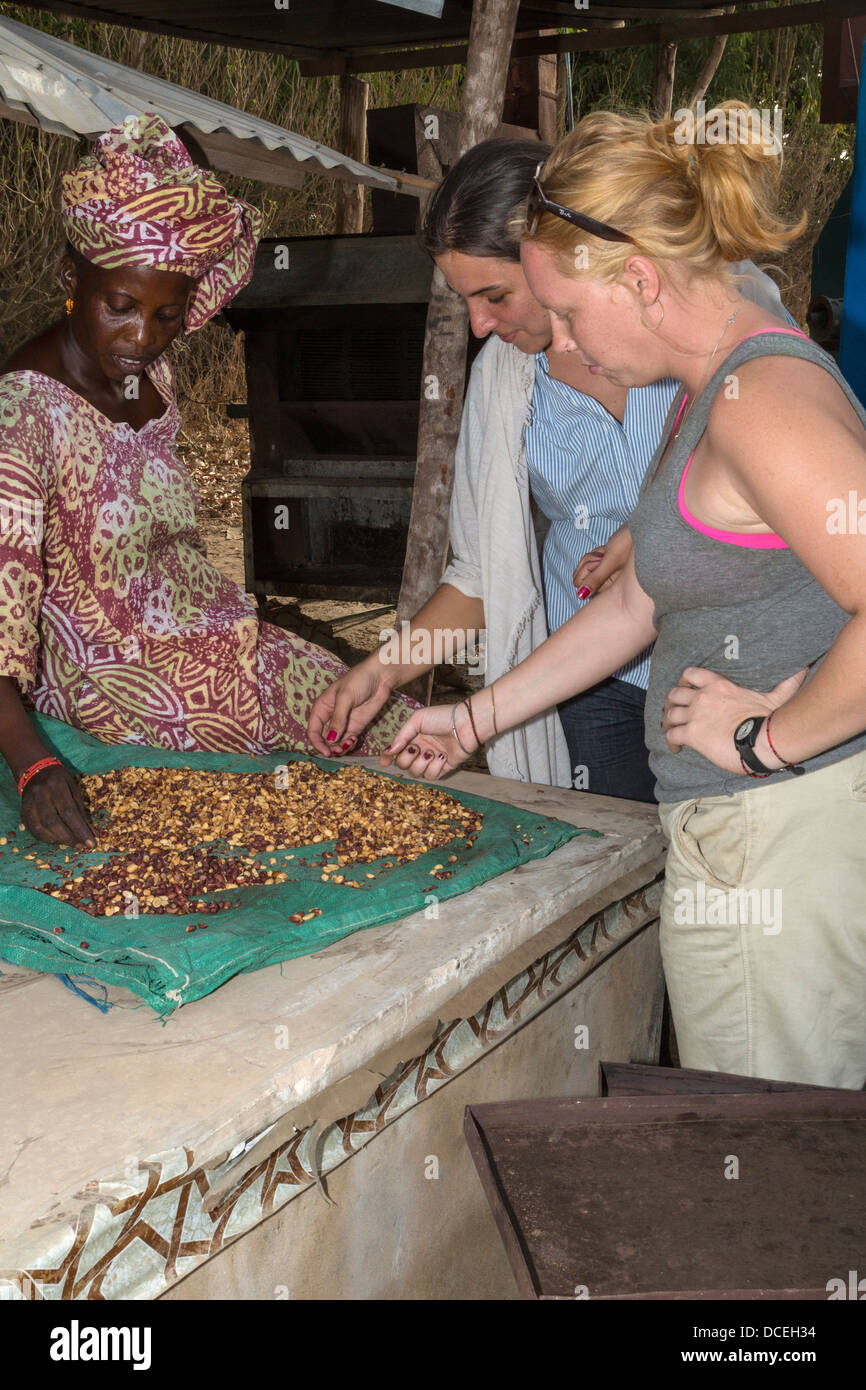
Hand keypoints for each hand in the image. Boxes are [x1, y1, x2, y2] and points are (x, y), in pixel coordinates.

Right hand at [21, 764, 95, 847]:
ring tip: (70, 843)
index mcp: (56, 786)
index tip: (91, 844)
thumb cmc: (59, 780)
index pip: (69, 812)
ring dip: (58, 840)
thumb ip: (80, 809)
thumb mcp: (73, 788)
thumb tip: (89, 832)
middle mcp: (40, 795)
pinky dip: (47, 839)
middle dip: (68, 838)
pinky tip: (57, 840)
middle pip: (53, 822)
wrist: (34, 771)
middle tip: (80, 846)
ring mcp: (29, 804)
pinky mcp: (23, 812)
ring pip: (41, 829)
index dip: (80, 830)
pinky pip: (33, 830)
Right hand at [307, 659, 393, 756]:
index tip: (326, 751)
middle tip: (338, 751)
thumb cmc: (359, 680)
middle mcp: (330, 717)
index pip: (313, 730)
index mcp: (322, 708)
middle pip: (323, 739)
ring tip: (348, 744)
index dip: (317, 743)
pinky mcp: (356, 726)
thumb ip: (338, 718)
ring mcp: (343, 723)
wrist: (380, 677)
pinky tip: (354, 740)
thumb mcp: (345, 697)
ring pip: (335, 742)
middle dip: (329, 747)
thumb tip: (331, 739)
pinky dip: (349, 744)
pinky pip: (348, 741)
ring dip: (339, 748)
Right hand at [379, 702, 474, 779]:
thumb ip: (402, 735)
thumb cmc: (443, 717)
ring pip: (415, 773)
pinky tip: (442, 756)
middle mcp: (420, 749)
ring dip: (421, 764)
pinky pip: (431, 776)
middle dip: (406, 759)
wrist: (466, 724)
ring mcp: (431, 760)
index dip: (388, 757)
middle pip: (403, 764)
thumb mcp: (418, 720)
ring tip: (431, 752)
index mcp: (413, 737)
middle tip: (416, 749)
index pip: (396, 750)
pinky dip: (435, 768)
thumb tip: (389, 751)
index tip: (384, 762)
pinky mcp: (443, 768)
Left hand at [573, 524, 632, 599]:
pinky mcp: (604, 566)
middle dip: (588, 562)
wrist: (637, 529)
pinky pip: (590, 561)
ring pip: (584, 567)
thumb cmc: (628, 544)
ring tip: (606, 553)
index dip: (587, 571)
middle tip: (603, 557)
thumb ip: (595, 579)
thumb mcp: (610, 562)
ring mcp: (604, 574)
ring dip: (592, 556)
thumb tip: (581, 596)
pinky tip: (606, 551)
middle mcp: (606, 584)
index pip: (582, 586)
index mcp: (609, 587)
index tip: (600, 563)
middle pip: (580, 577)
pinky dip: (595, 553)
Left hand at [661, 667, 808, 773]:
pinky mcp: (692, 733)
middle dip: (670, 704)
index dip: (683, 682)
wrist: (764, 740)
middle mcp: (703, 697)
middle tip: (672, 713)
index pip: (691, 674)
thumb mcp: (776, 697)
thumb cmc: (770, 720)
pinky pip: (672, 735)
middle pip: (674, 694)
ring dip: (667, 723)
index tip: (683, 690)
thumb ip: (785, 683)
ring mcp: (695, 715)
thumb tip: (804, 669)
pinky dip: (670, 742)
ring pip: (669, 714)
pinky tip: (676, 749)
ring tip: (670, 731)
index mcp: (719, 686)